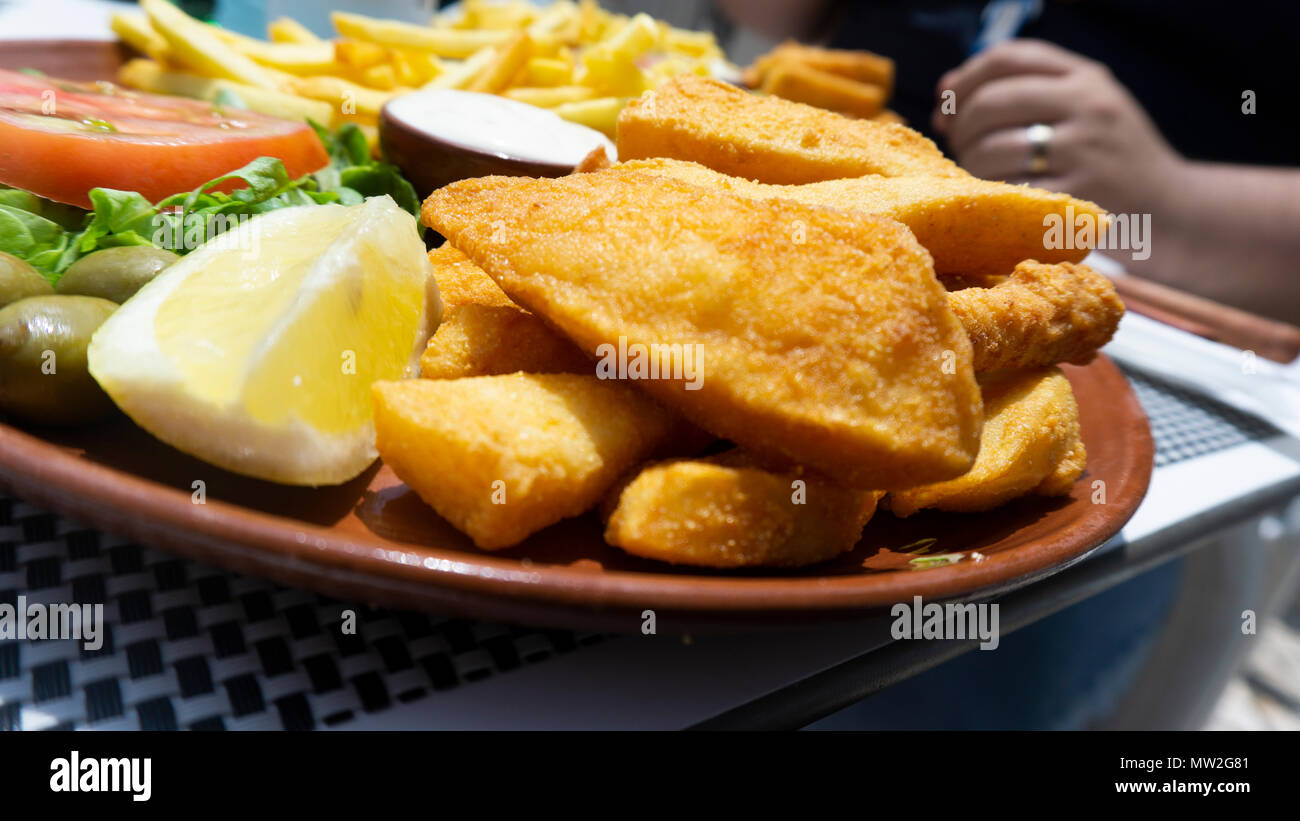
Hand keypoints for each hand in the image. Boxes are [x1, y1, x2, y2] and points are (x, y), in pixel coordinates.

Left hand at [932, 40, 1180, 212]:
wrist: (1175, 211)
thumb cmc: (1114, 160)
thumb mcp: (1088, 108)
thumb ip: (1029, 92)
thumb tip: (946, 95)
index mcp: (1086, 77)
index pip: (1007, 58)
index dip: (965, 80)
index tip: (946, 105)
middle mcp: (1086, 106)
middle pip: (990, 102)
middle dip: (961, 128)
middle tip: (961, 148)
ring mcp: (1083, 151)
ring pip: (991, 149)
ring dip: (970, 166)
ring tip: (981, 176)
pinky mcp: (1076, 196)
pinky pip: (1007, 191)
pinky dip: (990, 196)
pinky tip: (997, 201)